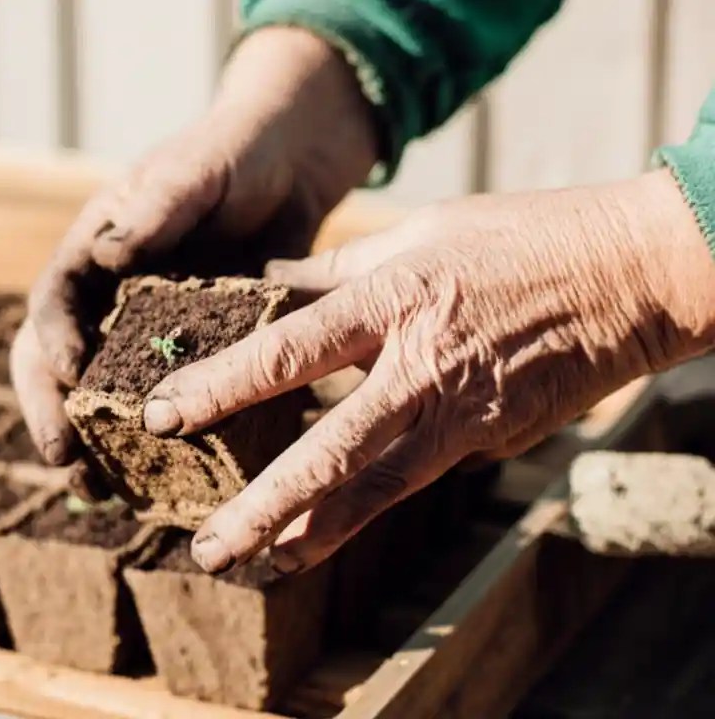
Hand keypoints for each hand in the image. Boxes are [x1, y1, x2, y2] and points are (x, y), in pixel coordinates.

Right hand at [11, 27, 378, 495]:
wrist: (295, 165)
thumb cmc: (237, 152)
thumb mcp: (197, 172)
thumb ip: (157, 209)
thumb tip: (106, 255)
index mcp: (92, 252)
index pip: (52, 301)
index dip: (51, 341)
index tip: (70, 376)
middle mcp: (109, 300)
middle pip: (59, 366)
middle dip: (56, 417)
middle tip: (69, 465)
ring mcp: (148, 334)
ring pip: (108, 398)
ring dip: (100, 447)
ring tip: (107, 496)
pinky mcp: (195, 358)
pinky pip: (170, 406)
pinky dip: (167, 446)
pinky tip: (178, 484)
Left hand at [141, 171, 714, 572]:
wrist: (635, 272)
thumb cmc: (521, 237)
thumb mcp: (418, 234)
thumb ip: (336, 270)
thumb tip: (270, 280)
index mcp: (392, 301)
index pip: (286, 352)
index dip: (219, 386)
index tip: (162, 414)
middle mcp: (419, 367)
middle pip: (329, 450)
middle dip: (263, 503)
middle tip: (209, 545)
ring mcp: (462, 414)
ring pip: (376, 487)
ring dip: (315, 530)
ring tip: (262, 563)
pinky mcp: (492, 441)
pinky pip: (418, 477)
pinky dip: (370, 507)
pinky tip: (328, 531)